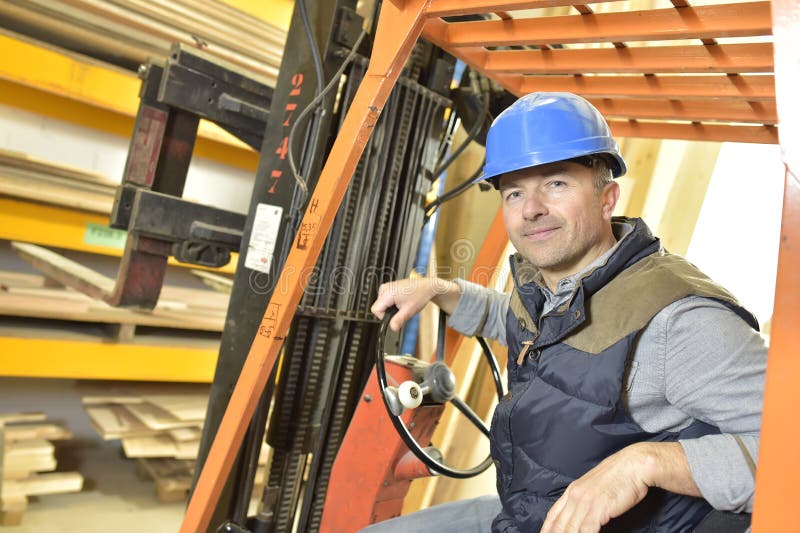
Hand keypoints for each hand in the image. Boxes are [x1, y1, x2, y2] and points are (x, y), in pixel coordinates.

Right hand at [371, 277, 460, 331]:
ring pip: (381, 304)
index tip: (393, 317)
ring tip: (402, 305)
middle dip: (388, 312)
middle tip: (401, 311)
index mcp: (387, 293)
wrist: (427, 287)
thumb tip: (392, 328)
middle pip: (378, 307)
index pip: (375, 310)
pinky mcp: (390, 288)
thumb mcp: (409, 311)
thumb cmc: (420, 295)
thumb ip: (398, 320)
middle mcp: (385, 288)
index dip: (383, 317)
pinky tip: (401, 301)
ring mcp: (387, 287)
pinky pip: (385, 300)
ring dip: (390, 308)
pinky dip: (392, 303)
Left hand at [541, 443, 657, 532]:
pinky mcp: (598, 508)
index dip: (547, 528)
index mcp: (573, 489)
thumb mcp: (595, 485)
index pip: (553, 514)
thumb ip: (585, 498)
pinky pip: (586, 531)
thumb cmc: (619, 475)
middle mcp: (575, 495)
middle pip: (560, 524)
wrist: (633, 465)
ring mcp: (585, 502)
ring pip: (571, 529)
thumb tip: (583, 512)